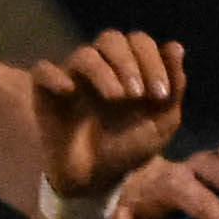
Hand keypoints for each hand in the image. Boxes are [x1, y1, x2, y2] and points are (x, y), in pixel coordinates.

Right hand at [27, 31, 196, 200]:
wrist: (96, 180)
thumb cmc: (129, 148)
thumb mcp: (162, 123)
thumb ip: (174, 87)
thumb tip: (176, 47)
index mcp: (128, 67)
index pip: (139, 42)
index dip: (153, 61)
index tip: (161, 95)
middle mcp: (100, 66)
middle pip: (111, 38)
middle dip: (128, 62)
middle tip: (137, 94)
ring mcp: (72, 77)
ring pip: (84, 55)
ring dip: (103, 72)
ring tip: (116, 98)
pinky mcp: (46, 93)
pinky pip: (43, 71)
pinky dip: (55, 76)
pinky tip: (69, 91)